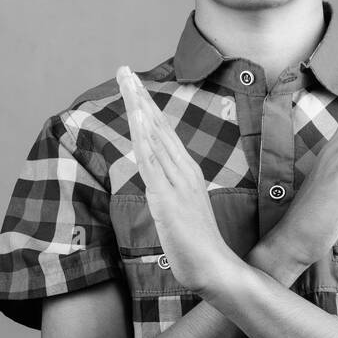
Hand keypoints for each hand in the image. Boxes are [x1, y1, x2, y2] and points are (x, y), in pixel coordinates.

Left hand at [116, 65, 236, 293]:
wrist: (214, 268)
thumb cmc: (197, 246)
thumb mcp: (178, 211)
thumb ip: (168, 194)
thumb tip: (155, 186)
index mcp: (185, 172)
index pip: (163, 132)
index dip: (147, 107)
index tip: (133, 85)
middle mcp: (183, 170)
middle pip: (158, 124)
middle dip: (139, 95)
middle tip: (123, 69)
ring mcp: (176, 181)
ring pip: (154, 135)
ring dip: (139, 106)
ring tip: (126, 80)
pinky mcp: (168, 195)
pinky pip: (153, 160)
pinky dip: (146, 135)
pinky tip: (138, 116)